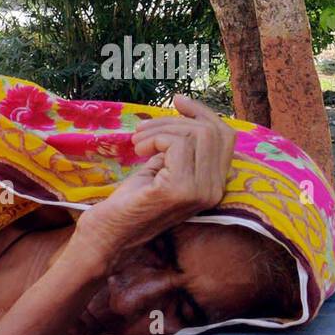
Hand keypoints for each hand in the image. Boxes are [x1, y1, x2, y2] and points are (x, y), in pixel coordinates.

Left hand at [74, 94, 235, 261]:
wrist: (108, 233)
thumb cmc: (131, 200)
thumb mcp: (163, 166)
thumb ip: (181, 146)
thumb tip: (186, 108)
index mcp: (215, 185)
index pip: (226, 136)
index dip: (203, 113)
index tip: (177, 101)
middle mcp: (215, 190)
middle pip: (212, 130)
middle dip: (175, 121)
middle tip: (144, 130)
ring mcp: (200, 191)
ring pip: (194, 134)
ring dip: (160, 129)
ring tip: (137, 142)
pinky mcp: (180, 189)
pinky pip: (176, 143)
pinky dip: (154, 138)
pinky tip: (137, 151)